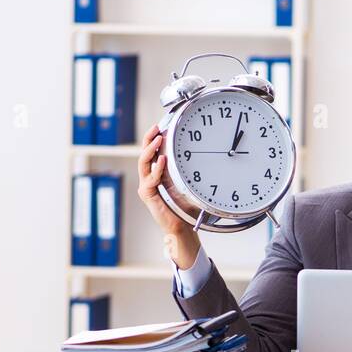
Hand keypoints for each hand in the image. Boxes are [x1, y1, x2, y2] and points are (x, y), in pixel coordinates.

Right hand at [136, 123, 200, 269]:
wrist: (181, 225)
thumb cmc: (185, 205)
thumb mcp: (188, 182)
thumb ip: (189, 169)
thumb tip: (209, 151)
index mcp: (157, 172)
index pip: (152, 150)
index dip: (153, 137)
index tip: (161, 125)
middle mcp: (149, 177)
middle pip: (144, 153)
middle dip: (149, 139)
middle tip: (156, 128)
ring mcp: (147, 185)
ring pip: (143, 163)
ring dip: (150, 150)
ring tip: (158, 140)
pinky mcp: (148, 195)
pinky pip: (150, 180)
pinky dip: (156, 170)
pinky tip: (162, 161)